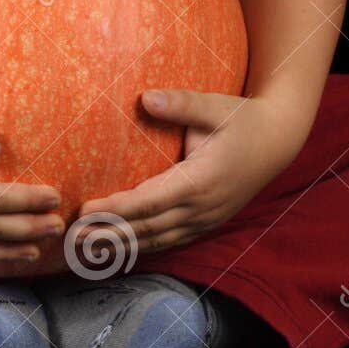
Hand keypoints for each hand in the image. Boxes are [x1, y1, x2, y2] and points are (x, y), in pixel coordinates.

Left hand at [74, 89, 309, 255]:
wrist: (278, 140)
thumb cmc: (242, 119)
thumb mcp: (214, 106)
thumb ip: (181, 103)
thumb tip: (146, 98)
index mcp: (199, 181)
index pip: (147, 201)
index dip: (114, 210)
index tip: (84, 210)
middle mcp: (201, 208)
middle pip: (147, 228)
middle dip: (107, 234)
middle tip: (70, 235)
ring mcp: (206, 219)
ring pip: (157, 240)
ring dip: (121, 246)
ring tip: (85, 249)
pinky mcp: (207, 222)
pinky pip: (170, 240)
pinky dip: (143, 247)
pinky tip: (120, 249)